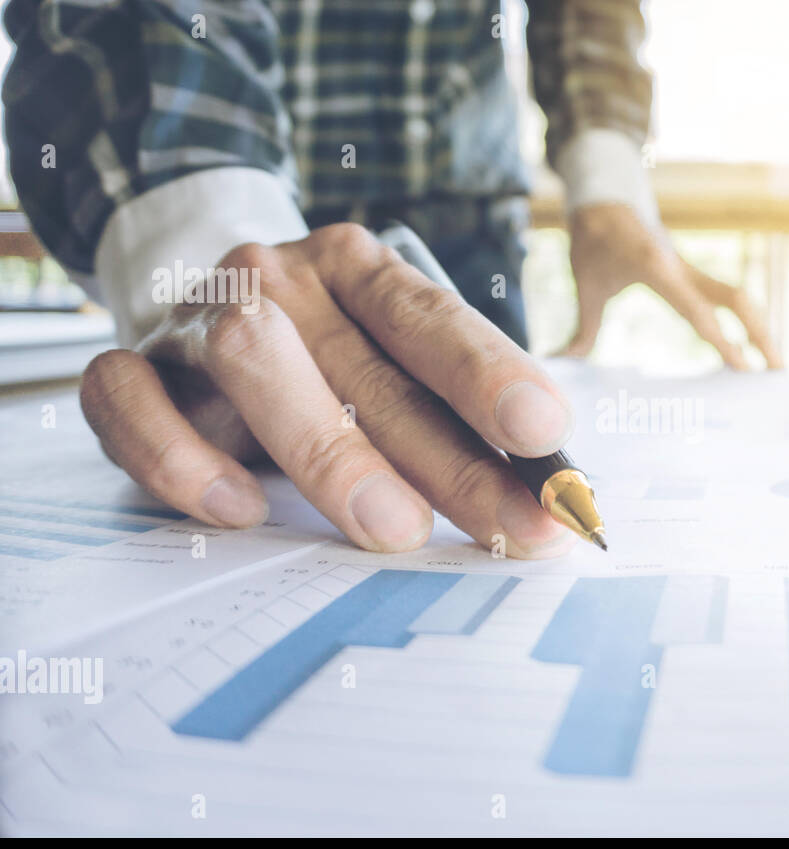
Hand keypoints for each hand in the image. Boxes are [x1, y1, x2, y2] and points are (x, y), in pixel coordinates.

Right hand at [80, 224, 576, 557]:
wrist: (205, 305)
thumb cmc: (326, 350)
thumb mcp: (394, 361)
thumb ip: (457, 414)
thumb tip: (543, 492)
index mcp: (356, 266)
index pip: (429, 317)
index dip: (489, 374)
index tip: (546, 432)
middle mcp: (279, 281)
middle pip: (368, 370)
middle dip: (452, 460)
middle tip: (514, 527)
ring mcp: (198, 320)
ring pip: (254, 364)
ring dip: (332, 455)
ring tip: (397, 527)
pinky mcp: (136, 366)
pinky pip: (129, 402)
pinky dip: (180, 459)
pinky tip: (239, 509)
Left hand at [564, 203, 780, 369]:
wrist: (605, 198)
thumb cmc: (593, 240)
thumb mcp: (585, 283)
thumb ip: (582, 327)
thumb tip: (562, 361)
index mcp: (658, 269)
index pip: (698, 311)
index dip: (723, 340)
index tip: (743, 369)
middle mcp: (683, 268)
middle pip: (738, 299)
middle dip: (760, 333)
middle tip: (777, 371)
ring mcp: (692, 269)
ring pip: (740, 296)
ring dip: (760, 327)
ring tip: (774, 364)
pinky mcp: (693, 272)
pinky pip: (727, 296)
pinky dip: (746, 319)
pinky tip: (754, 345)